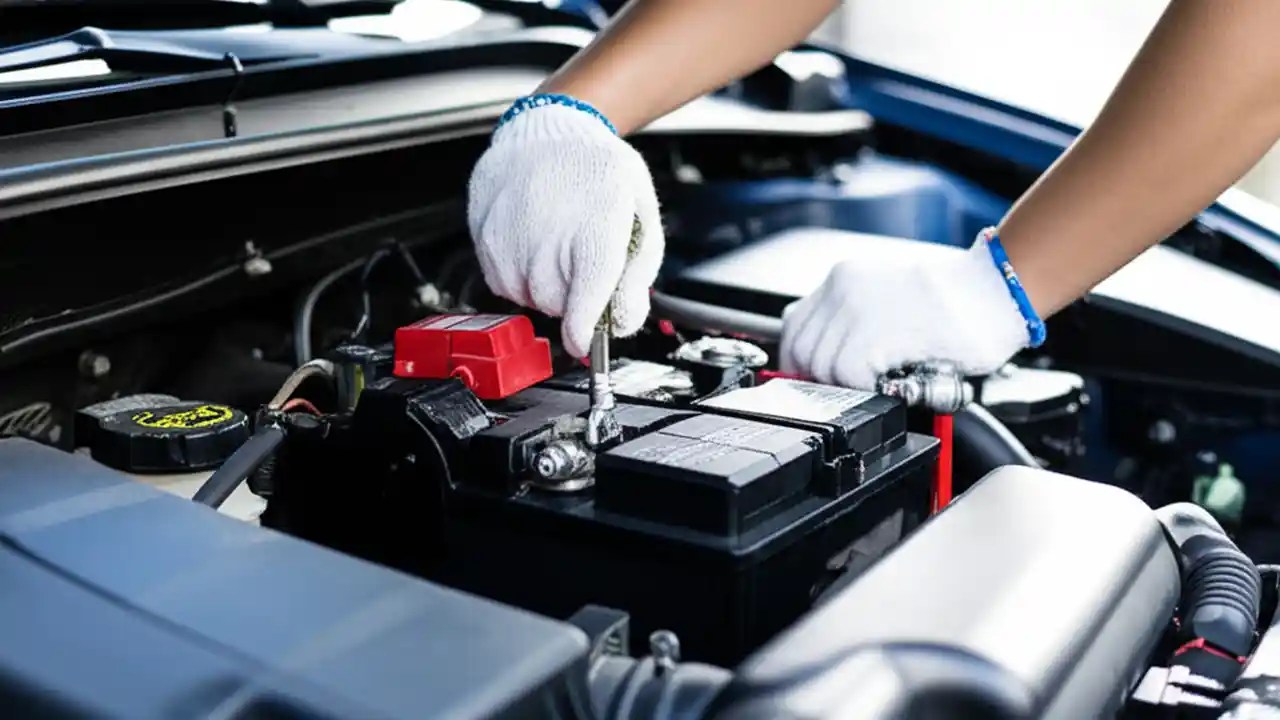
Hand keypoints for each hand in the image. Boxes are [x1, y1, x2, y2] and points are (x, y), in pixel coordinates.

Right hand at [467, 104, 663, 357]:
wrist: (549, 130)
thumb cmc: (599, 169)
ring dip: (546, 284)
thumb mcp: (641, 214)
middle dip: (574, 296)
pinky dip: (521, 272)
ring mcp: (510, 239)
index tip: (585, 343)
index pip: (584, 305)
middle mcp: (546, 237)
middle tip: (582, 260)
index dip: (584, 334)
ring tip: (557, 241)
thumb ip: (638, 275)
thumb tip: (623, 321)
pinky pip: (504, 283)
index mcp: (594, 231)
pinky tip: (534, 239)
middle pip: (557, 306)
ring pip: (529, 297)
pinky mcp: (485, 239)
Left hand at [780, 232, 1032, 388]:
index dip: (800, 361)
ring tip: (878, 383)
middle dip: (819, 379)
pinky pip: (846, 375)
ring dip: (846, 386)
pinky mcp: (876, 333)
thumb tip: (829, 360)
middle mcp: (843, 289)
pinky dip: (862, 389)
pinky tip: (888, 384)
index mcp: (843, 279)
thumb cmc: (956, 302)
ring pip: (820, 367)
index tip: (814, 380)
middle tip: (849, 391)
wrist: (997, 292)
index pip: (794, 327)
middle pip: (800, 350)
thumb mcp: (887, 300)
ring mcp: (856, 310)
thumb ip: (853, 322)